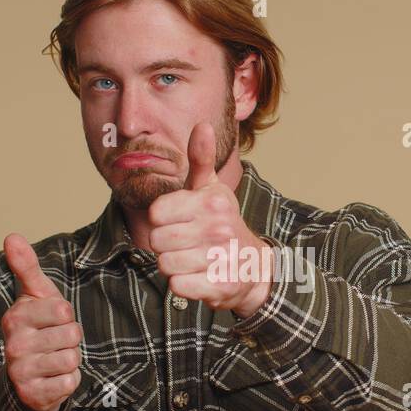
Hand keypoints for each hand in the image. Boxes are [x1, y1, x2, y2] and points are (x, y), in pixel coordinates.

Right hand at [0, 233, 82, 410]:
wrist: (27, 376)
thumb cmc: (38, 327)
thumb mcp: (35, 295)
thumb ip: (26, 266)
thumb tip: (11, 236)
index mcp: (15, 317)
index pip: (63, 309)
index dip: (66, 316)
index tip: (53, 320)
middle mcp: (14, 345)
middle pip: (72, 335)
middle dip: (71, 339)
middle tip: (56, 343)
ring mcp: (21, 371)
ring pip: (72, 359)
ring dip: (71, 360)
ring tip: (54, 359)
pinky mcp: (33, 394)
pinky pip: (70, 382)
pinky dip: (69, 381)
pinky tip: (54, 378)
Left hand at [147, 122, 272, 316]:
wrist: (254, 267)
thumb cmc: (222, 225)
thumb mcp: (212, 191)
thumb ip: (201, 160)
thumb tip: (202, 124)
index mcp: (210, 202)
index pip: (156, 212)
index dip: (161, 220)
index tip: (178, 222)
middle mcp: (218, 228)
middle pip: (157, 240)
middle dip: (165, 245)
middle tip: (185, 244)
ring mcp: (220, 258)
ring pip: (165, 264)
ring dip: (173, 266)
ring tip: (192, 260)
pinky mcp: (220, 286)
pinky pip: (177, 286)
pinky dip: (182, 285)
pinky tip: (197, 277)